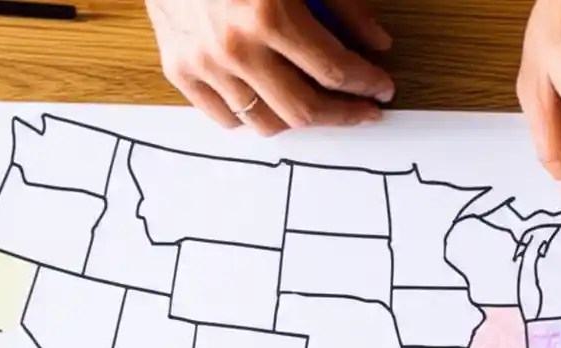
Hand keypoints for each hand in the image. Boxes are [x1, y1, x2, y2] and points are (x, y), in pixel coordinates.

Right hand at [147, 0, 394, 135]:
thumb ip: (343, 4)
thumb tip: (377, 42)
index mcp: (269, 15)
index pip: (334, 70)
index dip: (367, 84)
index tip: (382, 89)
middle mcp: (236, 47)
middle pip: (304, 110)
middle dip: (343, 115)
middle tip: (362, 111)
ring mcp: (204, 64)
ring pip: (265, 122)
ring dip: (299, 119)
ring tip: (315, 106)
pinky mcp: (179, 70)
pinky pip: (224, 117)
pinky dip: (252, 116)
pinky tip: (270, 101)